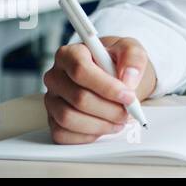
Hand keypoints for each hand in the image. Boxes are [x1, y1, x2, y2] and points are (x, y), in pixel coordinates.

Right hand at [43, 35, 157, 143]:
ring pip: (68, 118)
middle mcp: (55, 76)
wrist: (113, 74)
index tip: (129, 96)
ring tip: (120, 120)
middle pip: (78, 98)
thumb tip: (128, 78)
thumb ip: (133, 59)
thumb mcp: (131, 50)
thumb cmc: (118, 61)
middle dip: (109, 109)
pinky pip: (63, 134)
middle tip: (128, 112)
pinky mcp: (52, 119)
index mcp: (70, 54)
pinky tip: (104, 127)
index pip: (81, 70)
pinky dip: (87, 135)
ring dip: (100, 124)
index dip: (107, 87)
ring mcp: (52, 99)